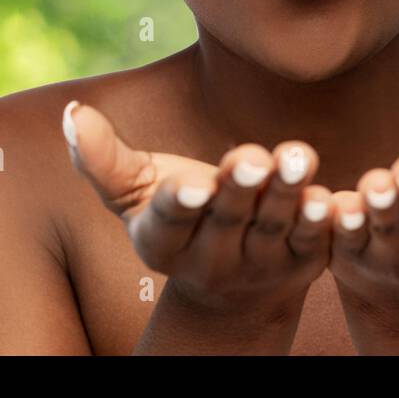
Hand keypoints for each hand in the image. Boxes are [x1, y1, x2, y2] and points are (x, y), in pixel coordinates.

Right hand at [62, 101, 333, 314]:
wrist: (231, 284)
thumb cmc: (178, 214)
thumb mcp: (136, 191)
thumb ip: (104, 159)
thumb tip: (72, 113)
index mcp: (162, 242)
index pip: (169, 221)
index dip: (180, 203)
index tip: (191, 185)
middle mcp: (209, 261)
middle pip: (227, 220)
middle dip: (240, 188)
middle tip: (253, 157)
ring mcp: (257, 265)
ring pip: (273, 227)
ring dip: (286, 193)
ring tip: (297, 156)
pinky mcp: (301, 263)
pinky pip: (313, 241)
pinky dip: (320, 221)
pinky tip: (326, 196)